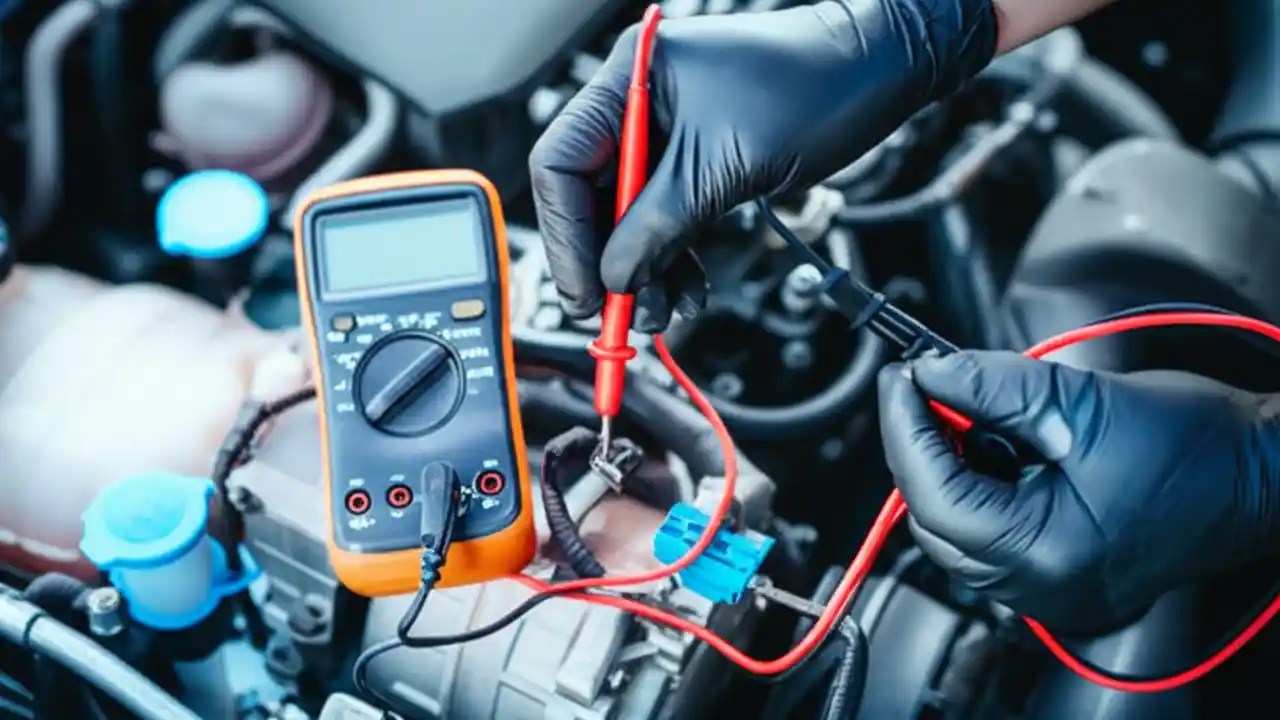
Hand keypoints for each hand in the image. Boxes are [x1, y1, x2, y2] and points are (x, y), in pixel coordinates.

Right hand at [530, 0, 997, 330]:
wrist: (882, 71)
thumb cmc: (812, 91)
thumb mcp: (722, 170)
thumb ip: (657, 226)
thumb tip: (612, 279)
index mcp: (629, 79)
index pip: (560, 163)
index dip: (568, 236)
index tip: (587, 292)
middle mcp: (637, 101)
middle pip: (588, 195)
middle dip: (606, 261)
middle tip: (619, 316)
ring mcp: (665, 130)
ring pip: (627, 215)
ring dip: (642, 270)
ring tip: (664, 312)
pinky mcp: (696, 157)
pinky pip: (664, 216)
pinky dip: (672, 257)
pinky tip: (689, 289)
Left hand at [878, 351, 1279, 632]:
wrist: (1260, 474)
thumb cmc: (1195, 444)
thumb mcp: (1079, 401)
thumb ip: (990, 387)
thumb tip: (928, 374)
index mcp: (1047, 552)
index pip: (935, 493)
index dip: (906, 427)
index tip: (900, 377)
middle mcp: (1041, 588)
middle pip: (935, 518)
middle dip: (921, 447)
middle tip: (926, 388)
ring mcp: (1049, 591)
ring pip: (956, 531)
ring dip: (948, 468)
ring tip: (971, 415)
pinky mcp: (1058, 578)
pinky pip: (989, 539)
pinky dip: (978, 490)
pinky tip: (997, 450)